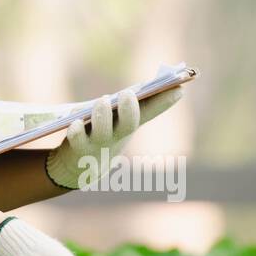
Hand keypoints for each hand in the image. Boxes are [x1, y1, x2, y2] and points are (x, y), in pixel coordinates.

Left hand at [45, 85, 183, 190]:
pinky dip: (77, 131)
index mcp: (128, 124)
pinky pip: (77, 139)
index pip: (150, 111)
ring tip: (102, 101)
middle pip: (129, 123)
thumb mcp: (115, 118)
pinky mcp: (77, 148)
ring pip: (103, 131)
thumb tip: (136, 88)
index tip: (180, 88)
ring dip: (103, 115)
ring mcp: (98, 143)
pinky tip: (76, 123)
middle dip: (129, 109)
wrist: (81, 166)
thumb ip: (124, 104)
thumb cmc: (102, 133)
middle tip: (128, 94)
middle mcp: (117, 135)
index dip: (165, 101)